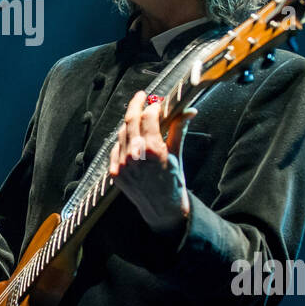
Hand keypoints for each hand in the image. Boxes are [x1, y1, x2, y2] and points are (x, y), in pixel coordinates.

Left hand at [107, 91, 190, 236]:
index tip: (157, 103)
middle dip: (136, 104)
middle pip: (131, 119)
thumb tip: (188, 111)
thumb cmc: (174, 183)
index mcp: (153, 150)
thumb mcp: (178, 155)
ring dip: (130, 123)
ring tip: (138, 119)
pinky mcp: (115, 172)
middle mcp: (135, 155)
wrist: (163, 210)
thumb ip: (179, 130)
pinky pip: (115, 149)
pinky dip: (123, 141)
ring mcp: (122, 164)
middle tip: (141, 96)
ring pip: (122, 133)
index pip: (148, 116)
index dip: (153, 106)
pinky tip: (131, 140)